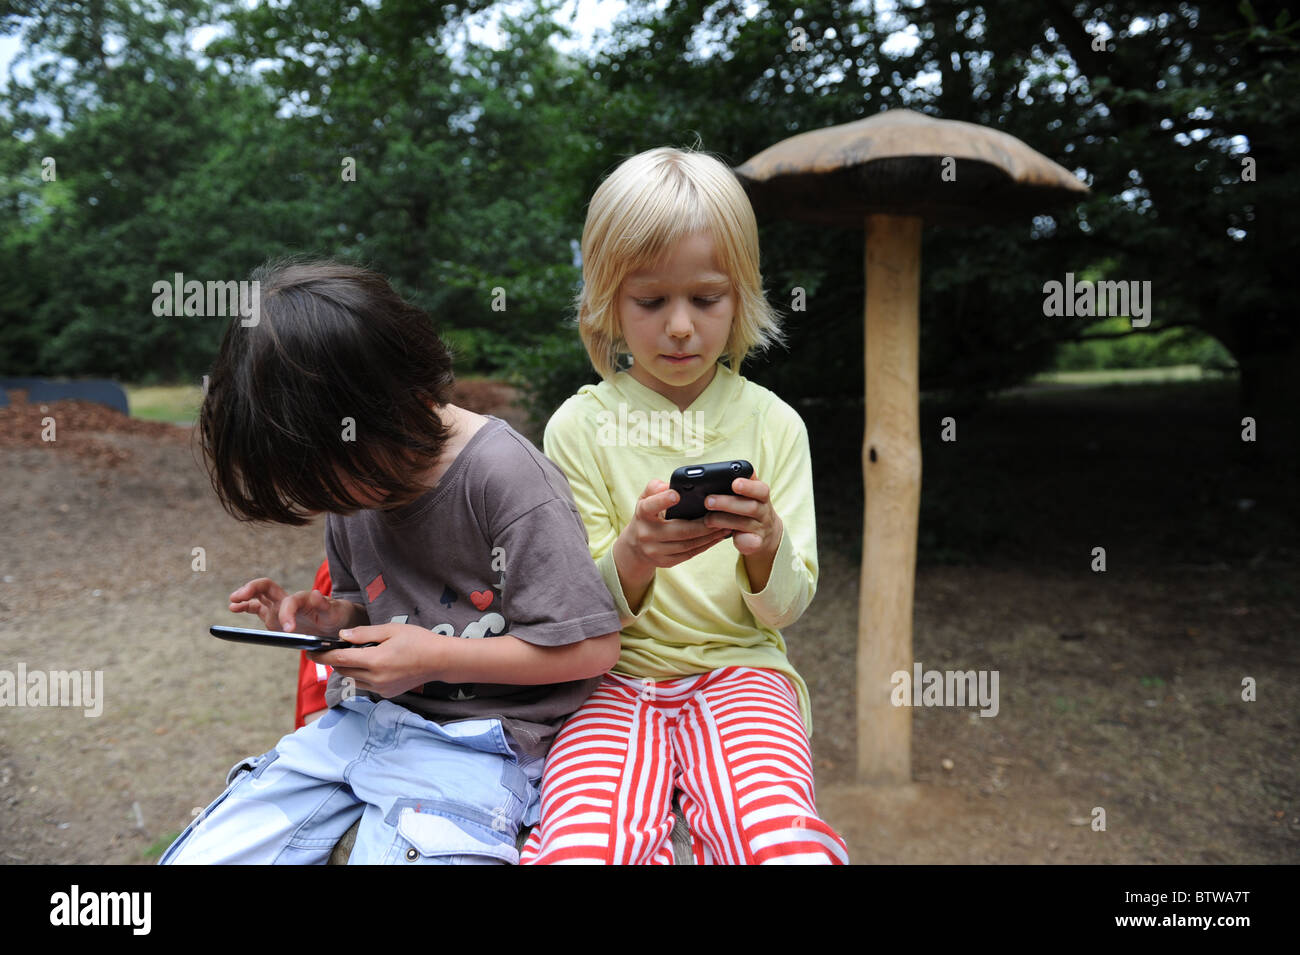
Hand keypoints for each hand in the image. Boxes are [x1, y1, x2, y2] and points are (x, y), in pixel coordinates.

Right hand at [228, 578, 355, 636]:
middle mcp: (289, 600)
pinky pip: (256, 609)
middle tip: (239, 596)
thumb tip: (315, 594)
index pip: (291, 601)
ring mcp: (279, 607)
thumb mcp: (336, 612)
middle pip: (267, 587)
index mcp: (304, 599)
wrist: (336, 621)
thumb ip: (325, 605)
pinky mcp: (273, 617)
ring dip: (245, 596)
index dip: (288, 613)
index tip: (288, 629)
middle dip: (252, 589)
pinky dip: (245, 607)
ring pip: (258, 596)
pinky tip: (234, 607)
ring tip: (232, 602)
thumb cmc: (337, 615)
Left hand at [309, 623, 441, 698]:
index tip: (310, 651)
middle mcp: (375, 678)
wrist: (440, 660)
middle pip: (343, 671)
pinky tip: (375, 665)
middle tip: (338, 647)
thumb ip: (364, 634)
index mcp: (374, 660)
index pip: (339, 659)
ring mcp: (381, 688)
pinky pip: (366, 685)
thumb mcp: (391, 630)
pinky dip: (363, 676)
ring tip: (360, 655)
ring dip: (350, 668)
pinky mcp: (387, 694)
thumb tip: (342, 636)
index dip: (322, 655)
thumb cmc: (418, 640)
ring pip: (353, 679)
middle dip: (336, 660)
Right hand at [617, 479, 731, 573]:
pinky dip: (706, 545)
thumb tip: (668, 486)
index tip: (676, 494)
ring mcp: (655, 551)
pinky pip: (690, 554)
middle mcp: (647, 534)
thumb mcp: (645, 499)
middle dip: (704, 524)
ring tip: (726, 526)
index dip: (663, 501)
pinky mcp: (666, 562)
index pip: (650, 506)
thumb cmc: (647, 516)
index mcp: (642, 514)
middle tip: (722, 515)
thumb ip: (654, 488)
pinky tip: (717, 537)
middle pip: (679, 530)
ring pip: (688, 544)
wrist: (636, 547)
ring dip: (710, 536)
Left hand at [703, 475, 782, 559]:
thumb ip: (738, 480)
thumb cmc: (748, 507)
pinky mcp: (757, 543)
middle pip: (750, 507)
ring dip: (723, 520)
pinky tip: (723, 534)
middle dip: (727, 503)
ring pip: (744, 524)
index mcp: (761, 495)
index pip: (760, 489)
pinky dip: (737, 539)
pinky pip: (748, 542)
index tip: (734, 483)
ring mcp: (761, 528)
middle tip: (708, 501)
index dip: (748, 486)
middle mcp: (764, 511)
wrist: (765, 532)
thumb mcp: (748, 493)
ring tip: (707, 518)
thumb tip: (721, 469)